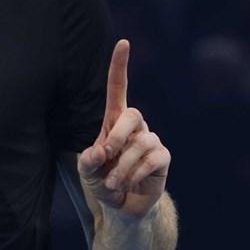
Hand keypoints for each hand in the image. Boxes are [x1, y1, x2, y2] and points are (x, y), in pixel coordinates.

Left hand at [77, 40, 170, 219]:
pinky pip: (152, 159)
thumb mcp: (87, 171)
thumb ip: (88, 161)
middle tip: (105, 157)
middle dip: (117, 136)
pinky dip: (135, 174)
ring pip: (141, 143)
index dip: (120, 66)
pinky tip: (128, 184)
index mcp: (114, 122)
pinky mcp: (162, 158)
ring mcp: (151, 141)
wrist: (122, 206)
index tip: (123, 42)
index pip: (119, 88)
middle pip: (133, 114)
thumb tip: (99, 151)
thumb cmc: (102, 181)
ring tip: (113, 183)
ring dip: (122, 166)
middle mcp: (135, 127)